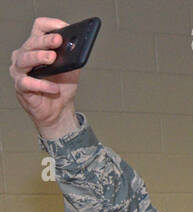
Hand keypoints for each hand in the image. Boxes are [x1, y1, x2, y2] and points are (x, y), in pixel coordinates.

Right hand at [10, 18, 79, 137]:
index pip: (39, 28)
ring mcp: (20, 70)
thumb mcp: (71, 70)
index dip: (51, 25)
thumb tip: (77, 46)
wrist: (58, 111)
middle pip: (32, 42)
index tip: (65, 27)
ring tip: (52, 58)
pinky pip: (27, 83)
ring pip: (25, 59)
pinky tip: (53, 87)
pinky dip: (42, 84)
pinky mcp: (21, 87)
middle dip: (46, 40)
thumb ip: (72, 58)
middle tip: (58, 41)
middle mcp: (25, 55)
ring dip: (39, 57)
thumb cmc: (61, 87)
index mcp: (37, 47)